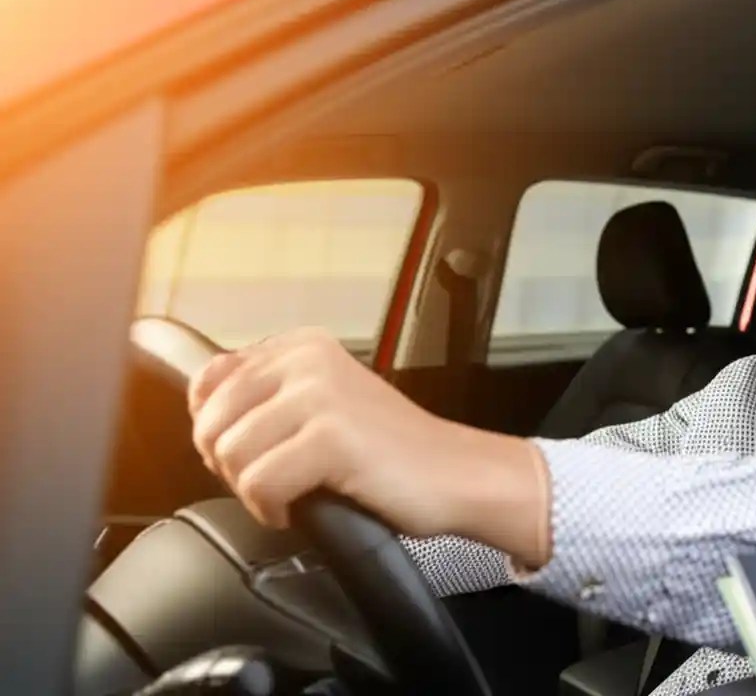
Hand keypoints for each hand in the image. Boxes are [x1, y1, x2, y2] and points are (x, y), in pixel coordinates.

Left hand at [188, 328, 548, 564]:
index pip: (208, 380)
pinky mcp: (331, 437)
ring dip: (254, 491)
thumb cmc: (391, 452)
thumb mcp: (322, 404)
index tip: (259, 449)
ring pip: (230, 456)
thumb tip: (198, 404)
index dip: (221, 430)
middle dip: (233, 466)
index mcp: (302, 345)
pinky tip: (303, 506)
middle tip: (278, 479)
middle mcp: (307, 359)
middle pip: (211, 424)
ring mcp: (320, 395)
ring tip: (296, 492)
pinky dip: (273, 510)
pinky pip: (259, 485)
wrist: (457, 475)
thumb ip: (264, 394)